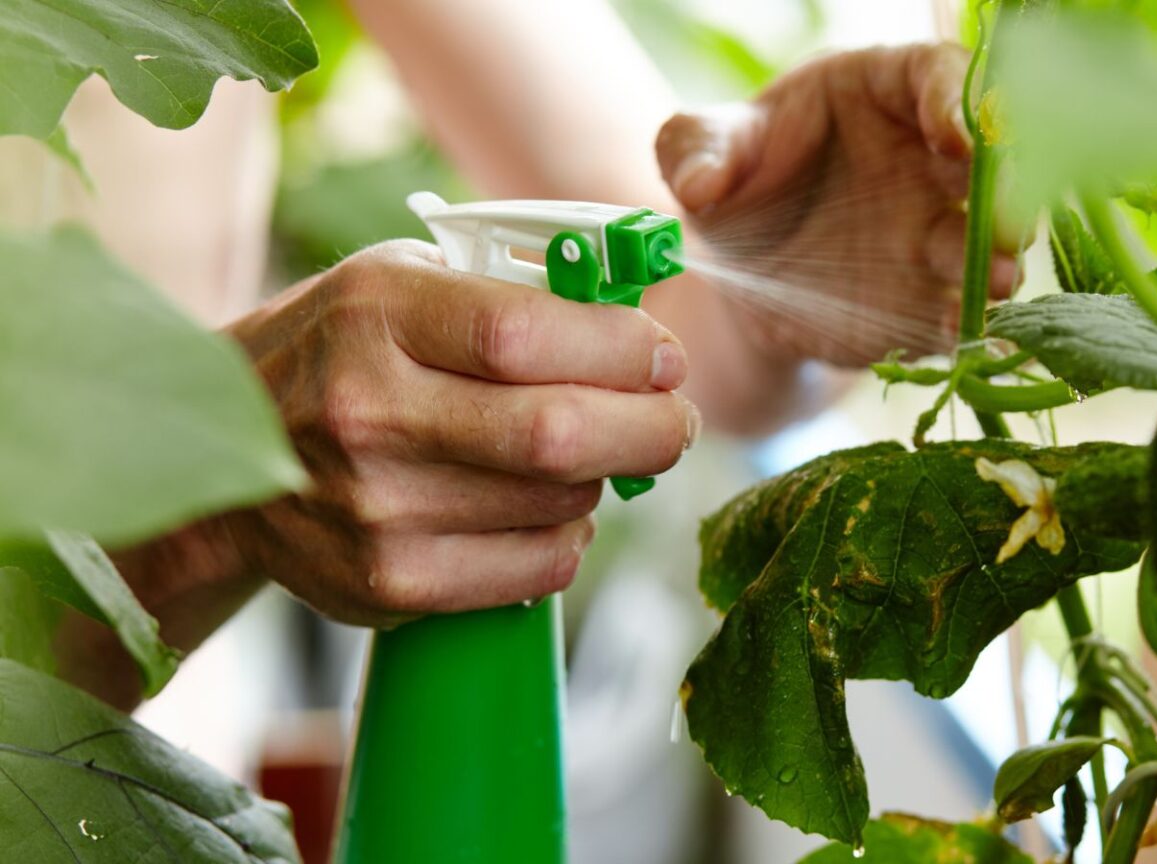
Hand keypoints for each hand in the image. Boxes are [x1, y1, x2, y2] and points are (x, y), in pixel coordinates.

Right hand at [217, 240, 697, 626]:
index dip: (622, 350)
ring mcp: (374, 508)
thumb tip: (646, 333)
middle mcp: (367, 410)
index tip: (664, 360)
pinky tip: (545, 509)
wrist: (229, 448)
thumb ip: (522, 293)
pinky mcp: (388, 582)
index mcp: (378, 313)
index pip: (526, 334)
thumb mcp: (410, 282)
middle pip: (557, 435)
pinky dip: (569, 537)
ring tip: (586, 456)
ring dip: (603, 480)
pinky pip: (537, 568)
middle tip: (674, 422)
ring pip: (561, 504)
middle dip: (651, 429)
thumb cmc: (348, 348)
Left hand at [655, 43, 1019, 366]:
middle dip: (1005, 186)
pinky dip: (964, 322)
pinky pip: (956, 307)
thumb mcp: (700, 151)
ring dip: (1000, 259)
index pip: (936, 75)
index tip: (953, 135)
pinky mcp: (929, 295)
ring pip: (987, 238)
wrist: (744, 272)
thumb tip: (699, 183)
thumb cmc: (736, 181)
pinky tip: (964, 333)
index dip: (955, 100)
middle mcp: (928, 157)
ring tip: (1001, 281)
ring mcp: (937, 229)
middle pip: (989, 158)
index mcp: (881, 92)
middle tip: (1008, 216)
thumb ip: (695, 149)